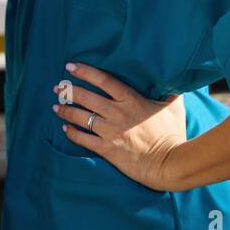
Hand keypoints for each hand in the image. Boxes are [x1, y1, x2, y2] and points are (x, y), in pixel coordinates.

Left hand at [53, 61, 186, 191]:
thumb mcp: (173, 106)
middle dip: (68, 90)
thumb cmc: (172, 133)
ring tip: (56, 107)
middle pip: (86, 97)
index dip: (85, 71)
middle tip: (58, 87)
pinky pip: (83, 139)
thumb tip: (173, 77)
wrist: (169, 163)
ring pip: (81, 117)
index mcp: (131, 100)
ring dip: (66, 111)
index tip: (70, 66)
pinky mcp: (107, 149)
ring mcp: (110, 131)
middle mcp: (117, 113)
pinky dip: (72, 133)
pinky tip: (65, 129)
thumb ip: (169, 90)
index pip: (103, 80)